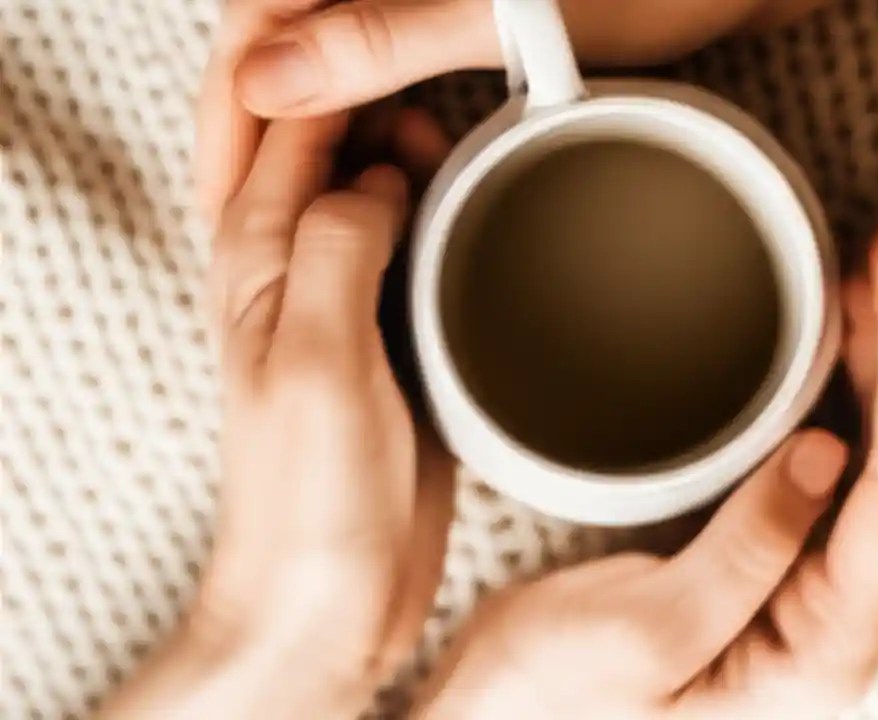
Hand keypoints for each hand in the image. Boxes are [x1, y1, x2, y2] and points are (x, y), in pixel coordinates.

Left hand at [102, 112, 453, 717]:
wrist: (333, 594)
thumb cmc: (312, 499)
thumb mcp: (321, 358)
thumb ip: (337, 245)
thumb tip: (377, 174)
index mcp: (256, 257)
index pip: (280, 118)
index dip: (332, 66)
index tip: (397, 46)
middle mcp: (289, 267)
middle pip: (319, 137)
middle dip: (373, 96)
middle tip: (440, 98)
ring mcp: (338, 297)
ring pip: (365, 182)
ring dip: (407, 146)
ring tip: (460, 133)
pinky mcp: (385, 333)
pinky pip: (404, 239)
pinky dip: (433, 205)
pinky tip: (468, 201)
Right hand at [195, 0, 832, 216]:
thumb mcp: (504, 11)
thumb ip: (384, 36)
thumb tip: (267, 79)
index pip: (256, 12)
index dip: (228, 109)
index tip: (219, 196)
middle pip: (279, 37)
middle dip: (254, 131)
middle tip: (239, 225)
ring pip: (326, 55)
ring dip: (304, 130)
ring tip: (289, 211)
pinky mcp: (454, 8)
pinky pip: (379, 60)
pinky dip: (362, 117)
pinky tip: (364, 168)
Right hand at [414, 223, 877, 719]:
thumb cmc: (557, 704)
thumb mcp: (646, 637)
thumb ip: (748, 553)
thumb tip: (826, 452)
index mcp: (825, 648)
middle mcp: (839, 616)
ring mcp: (811, 579)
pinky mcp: (775, 548)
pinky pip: (842, 451)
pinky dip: (850, 377)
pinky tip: (844, 323)